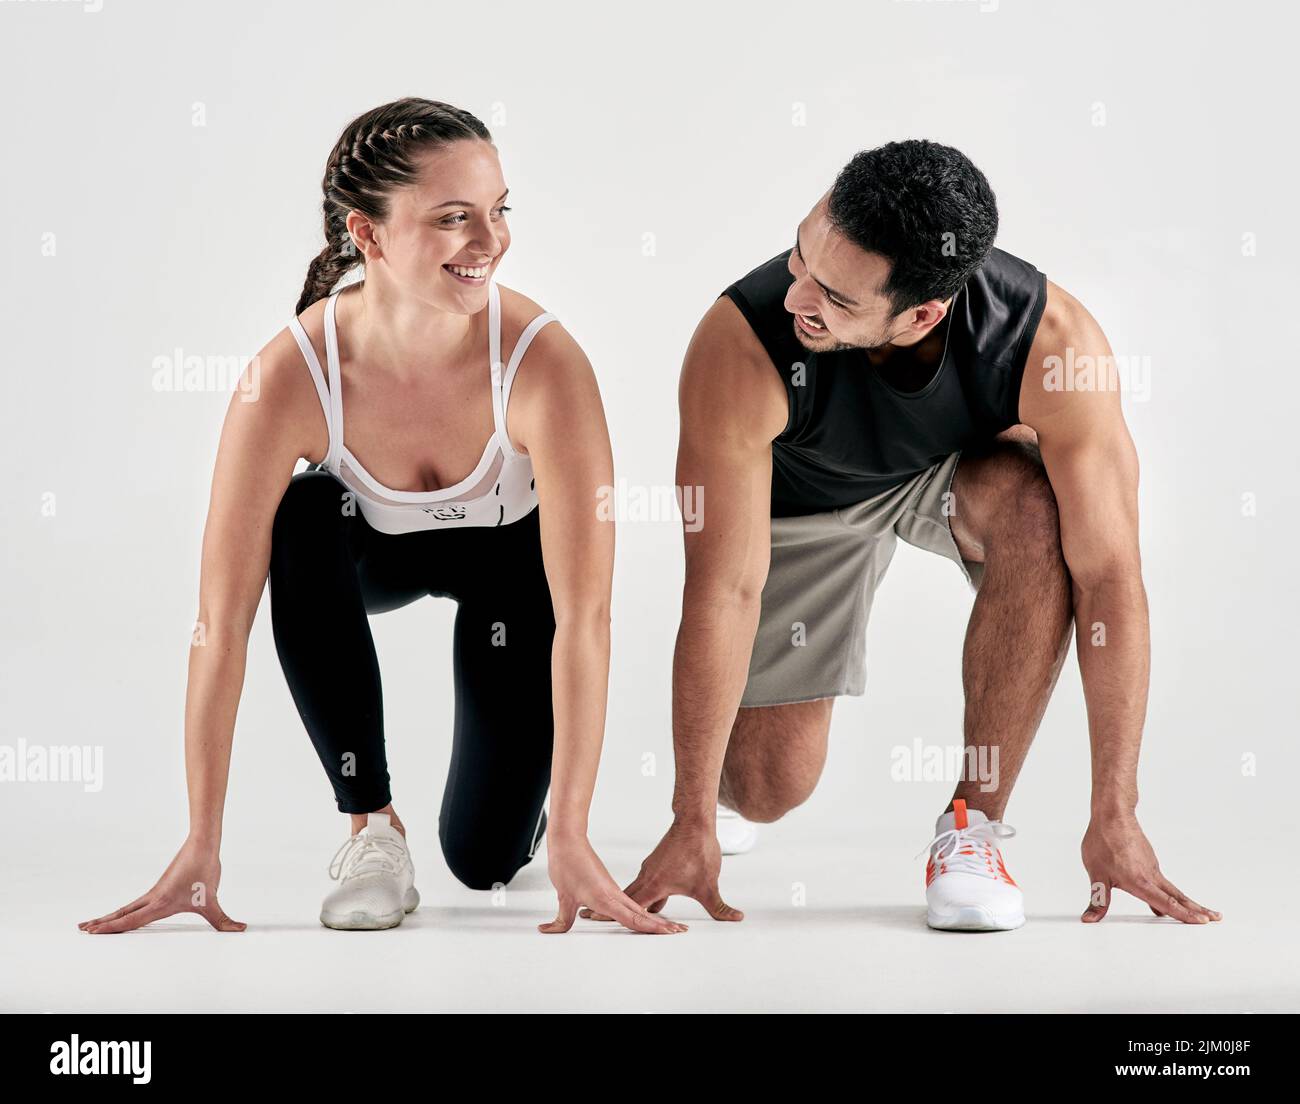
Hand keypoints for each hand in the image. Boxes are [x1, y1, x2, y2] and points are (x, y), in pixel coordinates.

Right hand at [79, 837, 245, 933]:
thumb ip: (223, 920)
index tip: (93, 932)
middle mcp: (153, 898)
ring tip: (93, 923)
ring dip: (111, 916)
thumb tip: (239, 929)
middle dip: (104, 924)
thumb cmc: (204, 870)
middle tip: (82, 929)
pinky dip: (125, 910)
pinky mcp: (161, 887)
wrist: (203, 845)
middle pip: (123, 914)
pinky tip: (123, 913)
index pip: (131, 920)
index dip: (112, 928)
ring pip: (128, 908)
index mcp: (160, 903)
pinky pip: (137, 903)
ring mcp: (155, 892)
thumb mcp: (212, 900)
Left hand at [540, 833, 685, 934]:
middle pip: (643, 914)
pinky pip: (629, 903)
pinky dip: (640, 910)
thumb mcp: (563, 895)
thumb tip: (550, 930)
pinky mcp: (609, 886)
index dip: (652, 928)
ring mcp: (613, 890)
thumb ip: (560, 920)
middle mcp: (614, 894)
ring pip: (638, 908)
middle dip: (662, 924)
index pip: (633, 918)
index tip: (668, 932)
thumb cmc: (568, 862)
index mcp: (606, 898)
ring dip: (653, 917)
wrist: (568, 840)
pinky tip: (643, 915)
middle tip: (679, 931)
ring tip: (668, 926)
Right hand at [578, 817, 742, 923]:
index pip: (631, 907)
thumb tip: (735, 918)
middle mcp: (647, 877)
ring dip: (625, 903)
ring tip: (611, 913)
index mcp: (655, 885)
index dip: (612, 916)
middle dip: (609, 910)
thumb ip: (720, 907)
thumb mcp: (710, 886)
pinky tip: (642, 900)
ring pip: (634, 890)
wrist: (695, 822)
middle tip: (590, 917)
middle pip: (625, 899)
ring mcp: (650, 869)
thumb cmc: (699, 851)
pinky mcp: (656, 864)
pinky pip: (643, 883)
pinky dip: (638, 894)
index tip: (594, 919)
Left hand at [1080, 812, 1220, 923]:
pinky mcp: (1148, 859)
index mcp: (1140, 882)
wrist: (1112, 815)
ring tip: (1198, 912)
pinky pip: (1161, 879)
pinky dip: (1169, 891)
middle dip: (1197, 910)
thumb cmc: (1103, 841)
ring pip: (1171, 888)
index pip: (1166, 903)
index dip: (1184, 915)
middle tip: (1215, 918)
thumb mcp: (1097, 874)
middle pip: (1178, 896)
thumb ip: (1098, 899)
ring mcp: (1151, 866)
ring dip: (1186, 901)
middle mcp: (1151, 875)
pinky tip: (1163, 895)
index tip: (1203, 922)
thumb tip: (1090, 919)